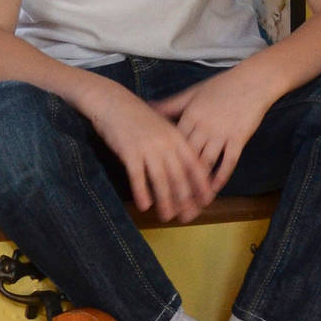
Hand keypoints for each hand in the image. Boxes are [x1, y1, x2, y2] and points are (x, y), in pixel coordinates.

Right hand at [85, 83, 214, 221]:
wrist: (114, 103)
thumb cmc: (139, 118)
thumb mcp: (163, 127)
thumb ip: (175, 146)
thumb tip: (186, 170)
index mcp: (177, 138)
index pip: (195, 166)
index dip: (202, 186)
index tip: (207, 202)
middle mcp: (166, 143)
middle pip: (180, 177)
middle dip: (185, 200)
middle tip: (187, 217)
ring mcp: (148, 147)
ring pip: (160, 180)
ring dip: (164, 202)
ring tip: (166, 217)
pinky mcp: (129, 151)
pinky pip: (137, 177)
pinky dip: (141, 192)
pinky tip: (143, 206)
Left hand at [154, 61, 272, 194]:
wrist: (252, 81)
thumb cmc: (221, 86)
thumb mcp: (192, 93)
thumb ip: (171, 105)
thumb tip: (148, 107)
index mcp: (190, 116)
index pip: (172, 145)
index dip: (162, 164)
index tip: (152, 182)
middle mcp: (204, 127)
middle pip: (186, 159)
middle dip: (178, 183)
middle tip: (168, 202)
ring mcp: (222, 133)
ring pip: (206, 164)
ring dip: (198, 186)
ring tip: (190, 204)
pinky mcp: (239, 138)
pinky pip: (229, 161)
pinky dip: (221, 177)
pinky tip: (213, 191)